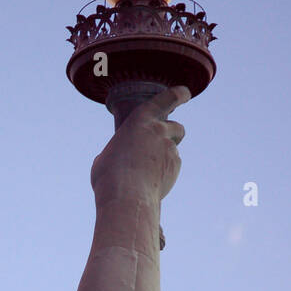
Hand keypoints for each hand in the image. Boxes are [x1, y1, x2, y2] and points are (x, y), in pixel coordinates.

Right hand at [90, 85, 189, 207]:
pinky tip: (151, 181)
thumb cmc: (109, 177)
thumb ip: (118, 150)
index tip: (185, 93)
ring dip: (165, 155)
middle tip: (162, 143)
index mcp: (140, 120)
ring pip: (174, 149)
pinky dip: (165, 171)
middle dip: (173, 133)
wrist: (127, 198)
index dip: (179, 94)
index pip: (167, 98)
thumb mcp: (105, 157)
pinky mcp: (175, 166)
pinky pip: (173, 165)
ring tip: (149, 170)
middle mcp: (159, 130)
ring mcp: (170, 148)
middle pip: (177, 127)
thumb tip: (119, 158)